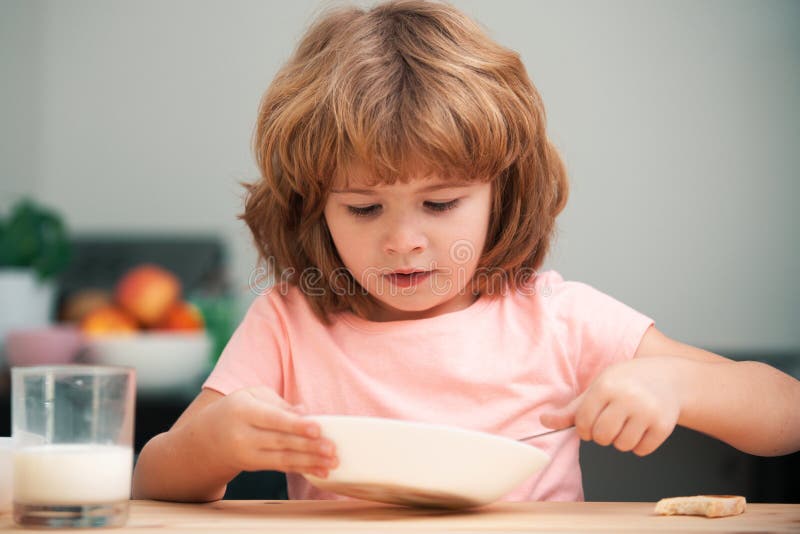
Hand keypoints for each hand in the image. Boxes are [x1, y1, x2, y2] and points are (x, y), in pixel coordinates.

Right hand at [188, 386, 337, 478]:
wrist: (206, 438)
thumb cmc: (236, 409)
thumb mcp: (252, 396)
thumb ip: (279, 403)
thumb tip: (304, 412)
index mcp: (243, 410)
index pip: (273, 419)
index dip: (295, 425)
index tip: (317, 429)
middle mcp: (243, 434)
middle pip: (280, 441)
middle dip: (309, 446)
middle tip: (331, 449)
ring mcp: (247, 453)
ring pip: (282, 458)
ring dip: (310, 461)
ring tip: (331, 462)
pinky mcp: (254, 465)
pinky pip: (281, 467)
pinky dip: (303, 469)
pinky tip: (320, 471)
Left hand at [540, 357, 684, 455]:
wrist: (668, 378)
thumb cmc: (626, 382)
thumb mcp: (598, 388)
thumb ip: (572, 409)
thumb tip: (543, 421)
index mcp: (606, 386)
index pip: (584, 421)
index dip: (584, 428)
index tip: (590, 424)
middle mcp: (627, 398)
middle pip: (602, 436)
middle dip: (602, 435)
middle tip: (610, 424)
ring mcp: (648, 412)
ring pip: (622, 445)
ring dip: (621, 440)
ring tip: (627, 423)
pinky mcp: (664, 426)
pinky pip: (641, 450)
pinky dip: (639, 445)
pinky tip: (642, 428)